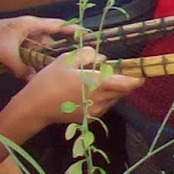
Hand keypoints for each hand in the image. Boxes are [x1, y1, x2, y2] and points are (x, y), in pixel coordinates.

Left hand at [0, 16, 76, 79]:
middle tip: (71, 59)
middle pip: (50, 37)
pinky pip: (29, 48)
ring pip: (38, 44)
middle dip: (58, 48)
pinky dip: (32, 57)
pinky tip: (33, 68)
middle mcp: (29, 27)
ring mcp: (21, 33)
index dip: (74, 30)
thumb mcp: (6, 55)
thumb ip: (22, 68)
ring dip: (42, 55)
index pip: (58, 25)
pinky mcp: (13, 40)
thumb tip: (34, 82)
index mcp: (32, 24)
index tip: (88, 35)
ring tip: (51, 67)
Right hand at [18, 47, 139, 128]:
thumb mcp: (67, 60)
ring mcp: (95, 110)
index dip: (137, 78)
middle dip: (121, 81)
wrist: (33, 107)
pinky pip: (103, 105)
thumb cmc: (49, 81)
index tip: (140, 73)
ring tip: (92, 82)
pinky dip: (101, 98)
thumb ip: (89, 55)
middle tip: (108, 73)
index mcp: (97, 83)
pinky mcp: (88, 118)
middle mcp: (101, 99)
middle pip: (122, 91)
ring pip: (114, 98)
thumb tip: (103, 60)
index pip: (128, 84)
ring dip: (110, 90)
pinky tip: (85, 92)